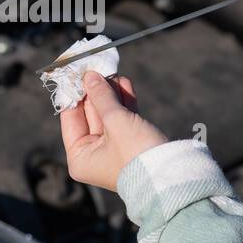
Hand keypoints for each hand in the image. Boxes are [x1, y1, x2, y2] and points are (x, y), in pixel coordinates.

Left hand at [59, 71, 168, 191]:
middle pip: (89, 114)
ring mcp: (112, 149)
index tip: (75, 72)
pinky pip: (122, 119)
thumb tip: (89, 77)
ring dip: (111, 93)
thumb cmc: (136, 153)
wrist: (171, 173)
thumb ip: (101, 96)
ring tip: (113, 72)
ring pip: (108, 114)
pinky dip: (124, 102)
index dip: (74, 94)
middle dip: (96, 91)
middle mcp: (93, 155)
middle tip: (97, 68)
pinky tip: (125, 83)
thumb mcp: (115, 121)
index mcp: (79, 157)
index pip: (70, 118)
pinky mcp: (130, 143)